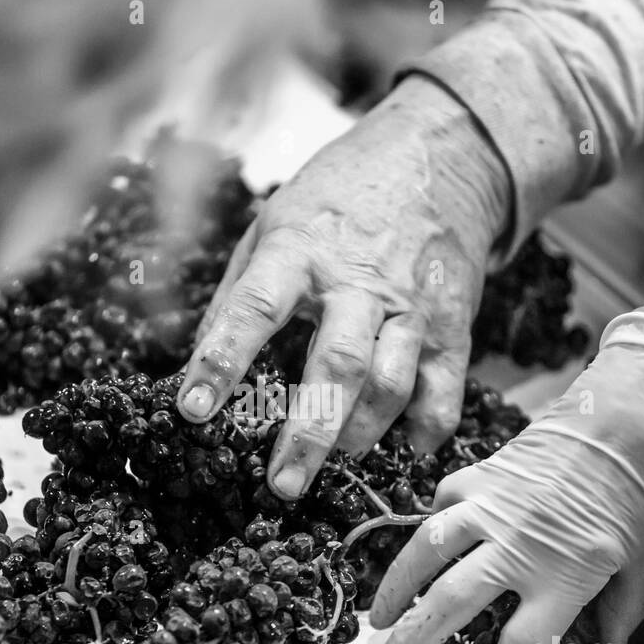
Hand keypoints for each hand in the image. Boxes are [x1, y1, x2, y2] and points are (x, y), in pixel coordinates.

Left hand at [175, 75, 509, 499]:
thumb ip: (237, 294)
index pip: (254, 309)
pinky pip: (443, 392)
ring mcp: (411, 307)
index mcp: (299, 250)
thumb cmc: (338, 199)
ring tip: (338, 463)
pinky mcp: (453, 326)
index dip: (220, 362)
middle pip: (336, 365)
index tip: (190, 411)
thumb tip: (196, 364)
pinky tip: (404, 451)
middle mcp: (358, 282)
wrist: (439, 157)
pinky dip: (425, 431)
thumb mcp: (271, 225)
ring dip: (362, 436)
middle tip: (282, 486)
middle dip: (308, 432)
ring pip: (391, 385)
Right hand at [368, 312, 643, 643]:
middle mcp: (519, 543)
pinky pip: (442, 505)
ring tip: (375, 619)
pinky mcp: (482, 472)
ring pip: (426, 551)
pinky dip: (428, 530)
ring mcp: (493, 504)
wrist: (636, 412)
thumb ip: (622, 612)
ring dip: (395, 589)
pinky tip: (419, 551)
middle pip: (450, 606)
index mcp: (566, 575)